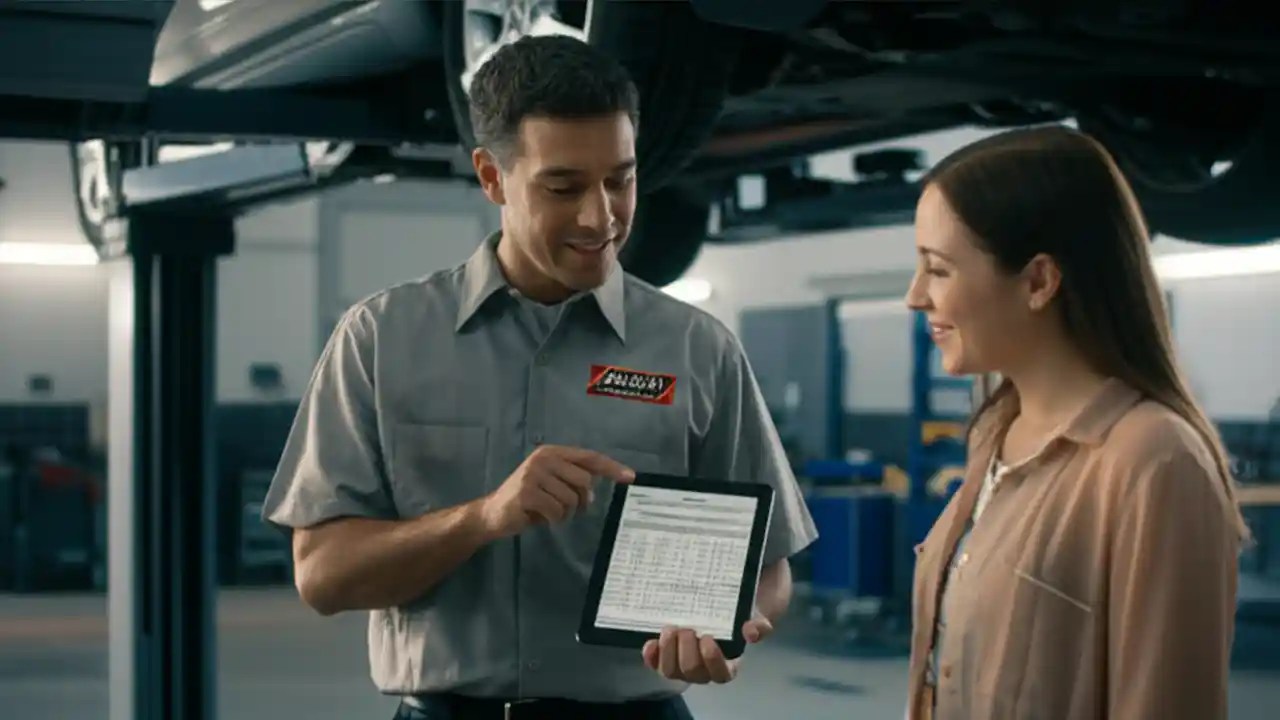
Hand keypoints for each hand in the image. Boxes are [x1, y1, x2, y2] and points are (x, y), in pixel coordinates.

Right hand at [480, 445, 633, 537]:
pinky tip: (540, 517)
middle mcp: (544, 458)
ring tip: (550, 512)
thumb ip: (572, 479)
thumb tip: (594, 489)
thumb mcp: (552, 483)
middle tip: (570, 511)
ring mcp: (534, 474)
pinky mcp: (527, 492)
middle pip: (584, 481)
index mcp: (552, 452)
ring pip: (571, 499)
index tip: (630, 477)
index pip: (589, 458)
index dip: (611, 467)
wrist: (493, 513)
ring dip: (565, 513)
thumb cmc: (528, 499)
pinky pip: (556, 511)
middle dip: (581, 501)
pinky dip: (554, 520)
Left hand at [641, 615, 772, 683]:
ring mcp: (681, 664)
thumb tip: (752, 632)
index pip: (720, 674)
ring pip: (670, 671)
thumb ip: (758, 623)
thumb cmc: (738, 613)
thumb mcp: (753, 614)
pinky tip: (650, 643)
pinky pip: (654, 663)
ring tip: (670, 629)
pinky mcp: (665, 655)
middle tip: (686, 629)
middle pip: (692, 672)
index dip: (712, 660)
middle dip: (687, 652)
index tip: (707, 638)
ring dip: (668, 652)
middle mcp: (702, 670)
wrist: (719, 603)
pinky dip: (651, 656)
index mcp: (726, 665)